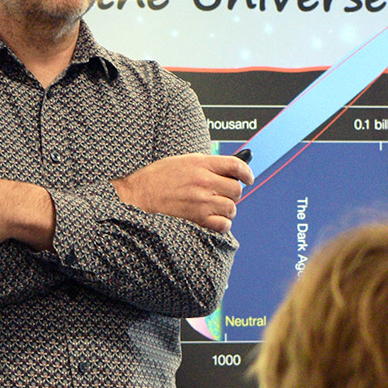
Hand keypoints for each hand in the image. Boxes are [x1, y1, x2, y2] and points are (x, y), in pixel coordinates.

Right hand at [112, 154, 253, 232]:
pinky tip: (214, 219)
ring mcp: (201, 201)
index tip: (248, 178)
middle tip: (224, 194)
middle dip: (233, 193)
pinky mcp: (197, 219)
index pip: (236, 166)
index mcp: (201, 164)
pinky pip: (223, 225)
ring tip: (215, 207)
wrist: (138, 195)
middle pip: (236, 189)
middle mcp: (204, 182)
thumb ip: (206, 165)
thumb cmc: (157, 178)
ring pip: (231, 208)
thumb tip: (229, 173)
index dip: (246, 172)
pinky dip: (222, 224)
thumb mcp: (183, 162)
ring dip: (227, 209)